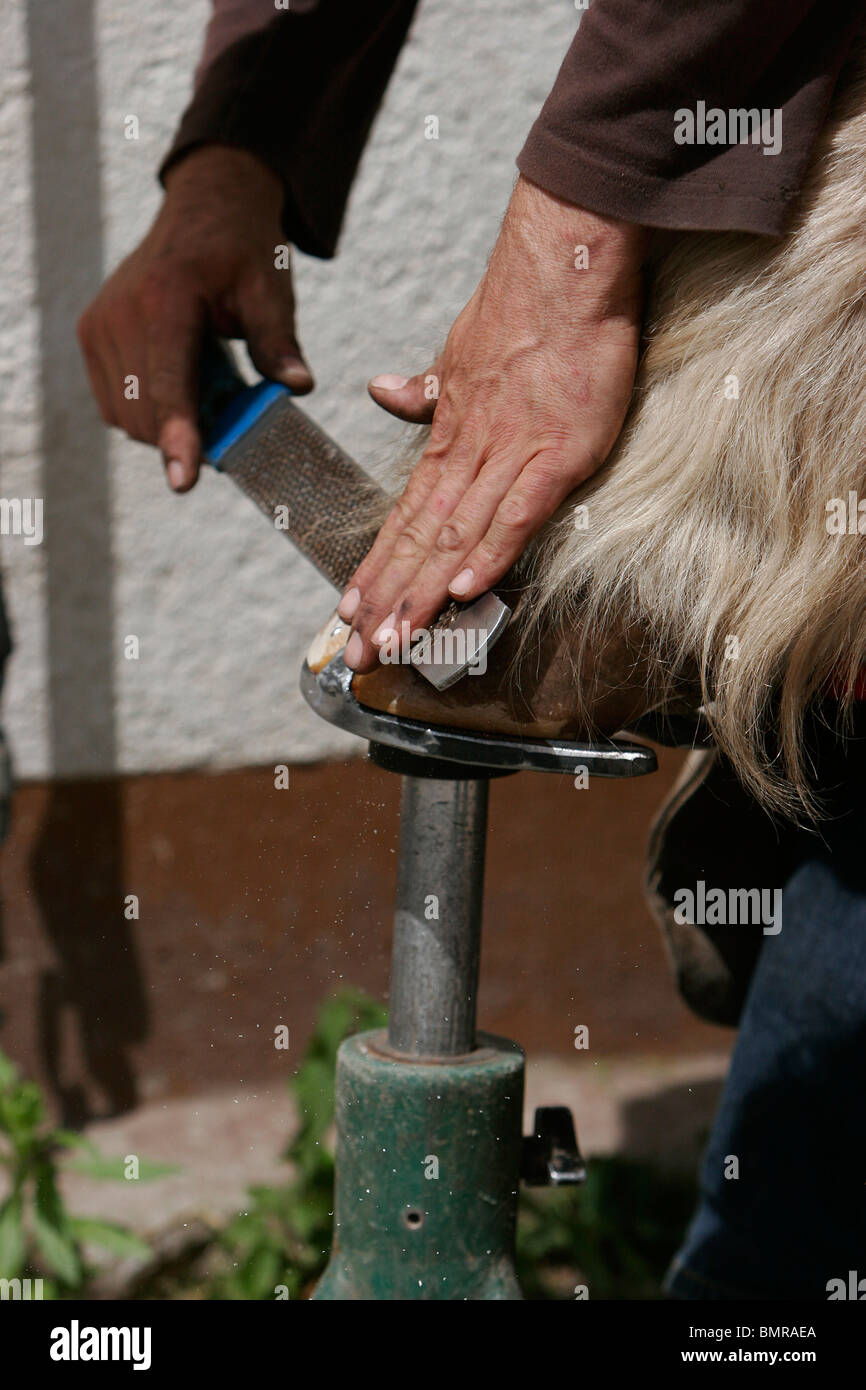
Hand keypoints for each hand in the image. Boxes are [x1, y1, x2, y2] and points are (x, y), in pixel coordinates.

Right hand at [76, 145, 312, 491]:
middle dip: (188, 434)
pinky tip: (182, 381)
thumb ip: (278, 343)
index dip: (178, 436)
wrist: (205, 208)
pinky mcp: (92, 336)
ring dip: (168, 423)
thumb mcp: (270, 291)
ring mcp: (98, 326)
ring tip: (208, 380)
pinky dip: (149, 411)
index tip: (183, 481)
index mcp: (165, 300)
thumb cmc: (243, 251)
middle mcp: (120, 314)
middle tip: (233, 408)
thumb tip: (298, 387)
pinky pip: (116, 404)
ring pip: (127, 416)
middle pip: (147, 414)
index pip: (169, 386)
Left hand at [338, 176, 646, 671]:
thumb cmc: (523, 312)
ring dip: (425, 592)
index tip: (351, 611)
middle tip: (362, 653)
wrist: (564, 266)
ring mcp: (512, 453)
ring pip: (457, 535)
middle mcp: (469, 453)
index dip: (377, 568)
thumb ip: (427, 389)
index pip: (404, 517)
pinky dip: (492, 549)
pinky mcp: (559, 451)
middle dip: (389, 600)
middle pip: (419, 540)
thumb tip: (385, 393)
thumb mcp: (459, 353)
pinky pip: (519, 510)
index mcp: (449, 437)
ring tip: (398, 640)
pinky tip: (467, 590)